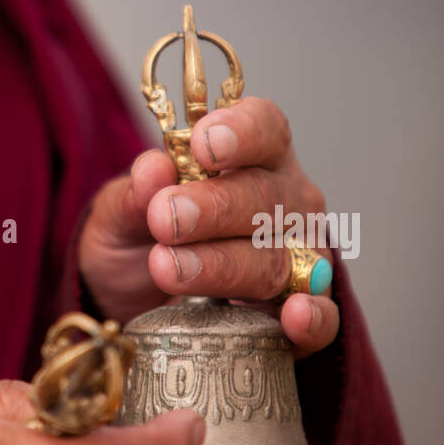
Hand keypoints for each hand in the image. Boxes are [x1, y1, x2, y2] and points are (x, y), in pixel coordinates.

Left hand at [77, 96, 338, 359]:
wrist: (134, 305)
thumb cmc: (141, 240)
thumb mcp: (120, 215)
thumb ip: (134, 196)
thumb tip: (153, 169)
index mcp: (251, 154)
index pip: (263, 127)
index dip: (239, 132)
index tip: (202, 145)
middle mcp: (285, 200)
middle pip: (264, 196)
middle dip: (213, 208)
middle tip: (164, 219)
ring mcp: (302, 255)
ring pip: (276, 258)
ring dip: (223, 266)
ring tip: (168, 270)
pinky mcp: (305, 311)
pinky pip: (324, 316)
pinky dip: (313, 317)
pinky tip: (293, 316)